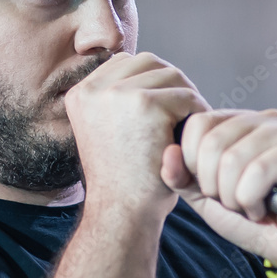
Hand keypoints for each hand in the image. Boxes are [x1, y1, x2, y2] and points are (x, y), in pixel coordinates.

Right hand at [65, 52, 210, 224]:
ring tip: (189, 128)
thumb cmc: (123, 182)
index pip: (125, 63)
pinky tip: (193, 139)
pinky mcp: (144, 104)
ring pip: (169, 75)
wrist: (122, 215)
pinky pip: (185, 96)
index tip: (164, 112)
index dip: (150, 83)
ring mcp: (116, 94)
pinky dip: (196, 115)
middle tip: (184, 116)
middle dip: (171, 86)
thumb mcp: (108, 133)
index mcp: (80, 94)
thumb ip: (119, 101)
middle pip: (148, 62)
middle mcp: (92, 89)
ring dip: (185, 98)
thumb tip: (153, 69)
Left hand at [160, 109, 276, 268]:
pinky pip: (257, 172)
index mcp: (237, 122)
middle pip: (211, 143)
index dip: (193, 164)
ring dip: (235, 198)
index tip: (211, 189)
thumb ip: (181, 175)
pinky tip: (266, 209)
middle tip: (233, 202)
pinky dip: (253, 201)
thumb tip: (167, 152)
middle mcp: (262, 119)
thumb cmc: (250, 217)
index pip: (196, 124)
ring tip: (250, 206)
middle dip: (214, 186)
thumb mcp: (205, 197)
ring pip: (233, 159)